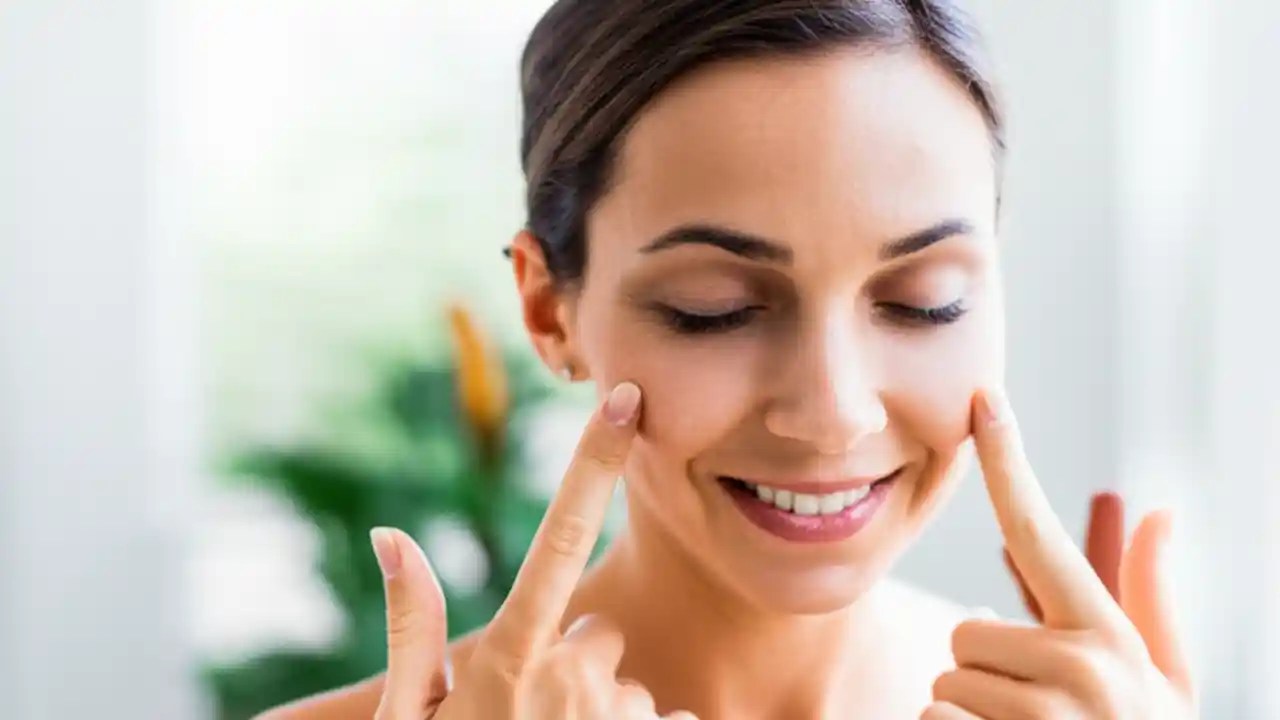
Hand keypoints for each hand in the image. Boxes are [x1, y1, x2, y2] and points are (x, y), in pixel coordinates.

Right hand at [370, 381, 698, 719]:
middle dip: (575, 662)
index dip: (594, 465)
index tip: (627, 401)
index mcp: (512, 656)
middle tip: (530, 715)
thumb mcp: (410, 713)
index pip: (561, 537)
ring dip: (601, 711)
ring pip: (628, 686)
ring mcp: (621, 717)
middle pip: (599, 635)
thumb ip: (411, 626)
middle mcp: (573, 677)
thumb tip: (389, 534)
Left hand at [924, 389, 1196, 719]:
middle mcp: (1077, 672)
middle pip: (964, 633)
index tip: (982, 401)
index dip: (1009, 464)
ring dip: (967, 717)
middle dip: (985, 672)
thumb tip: (1160, 512)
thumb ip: (1153, 598)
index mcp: (1109, 640)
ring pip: (942, 686)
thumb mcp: (1165, 684)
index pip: (1041, 533)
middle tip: (1036, 713)